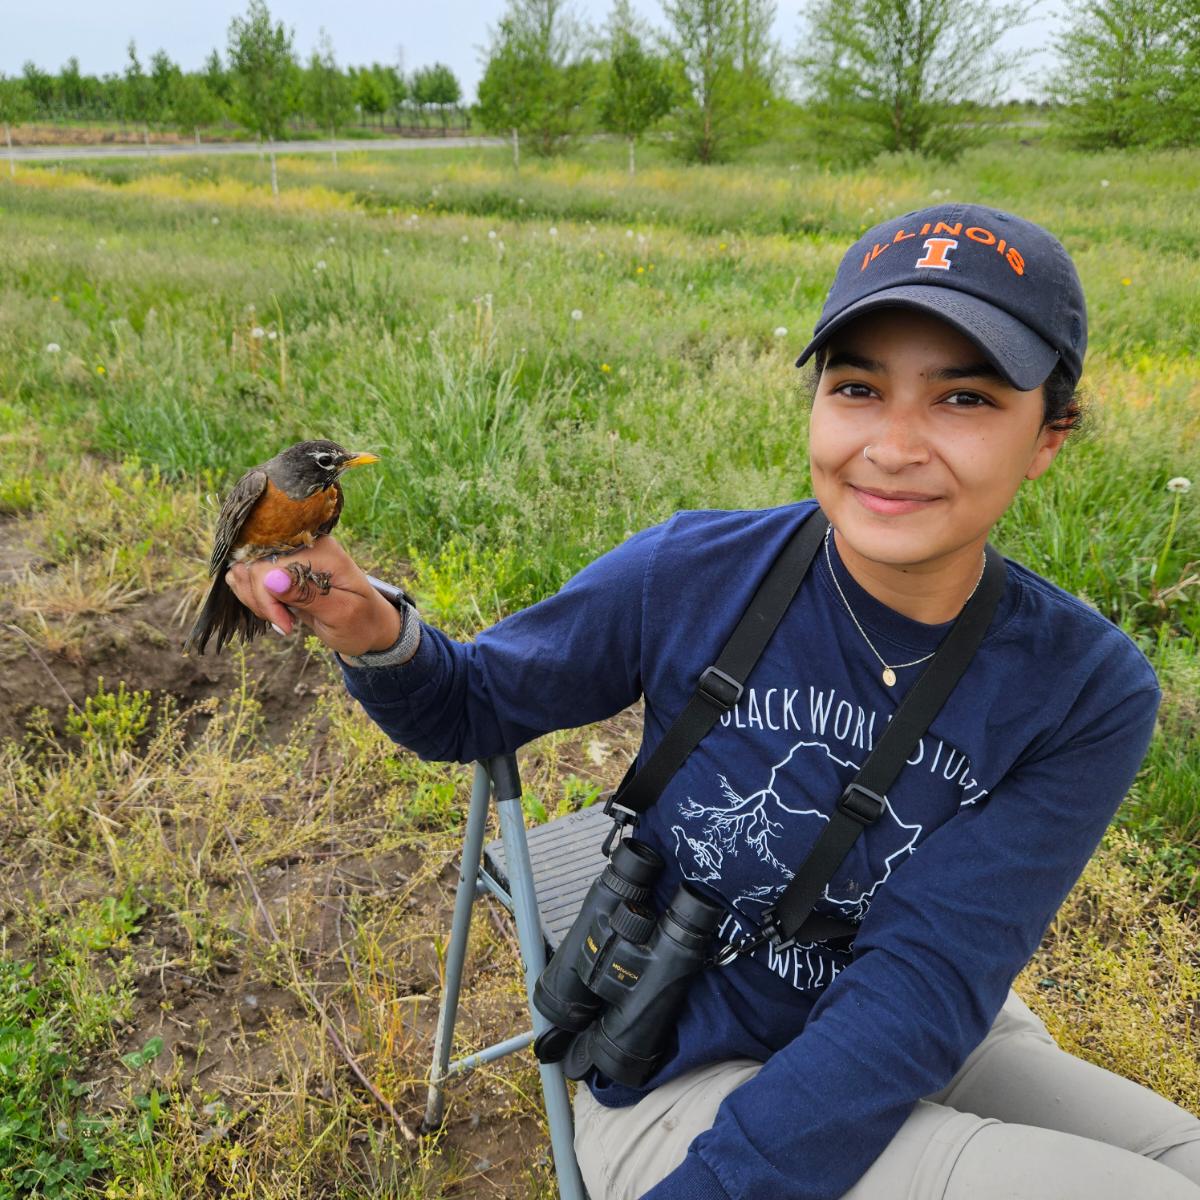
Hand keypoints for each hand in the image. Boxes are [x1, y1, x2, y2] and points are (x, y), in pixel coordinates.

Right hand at [224, 536, 402, 657]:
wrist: (366, 625)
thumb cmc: (360, 620)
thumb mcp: (342, 614)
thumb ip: (309, 595)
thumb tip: (272, 578)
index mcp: (323, 551)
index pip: (271, 564)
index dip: (268, 597)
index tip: (286, 625)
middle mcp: (303, 545)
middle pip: (253, 564)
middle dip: (260, 600)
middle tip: (284, 623)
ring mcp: (289, 554)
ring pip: (244, 569)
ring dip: (253, 598)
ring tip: (280, 617)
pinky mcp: (279, 566)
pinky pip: (246, 574)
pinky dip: (251, 595)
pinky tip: (273, 610)